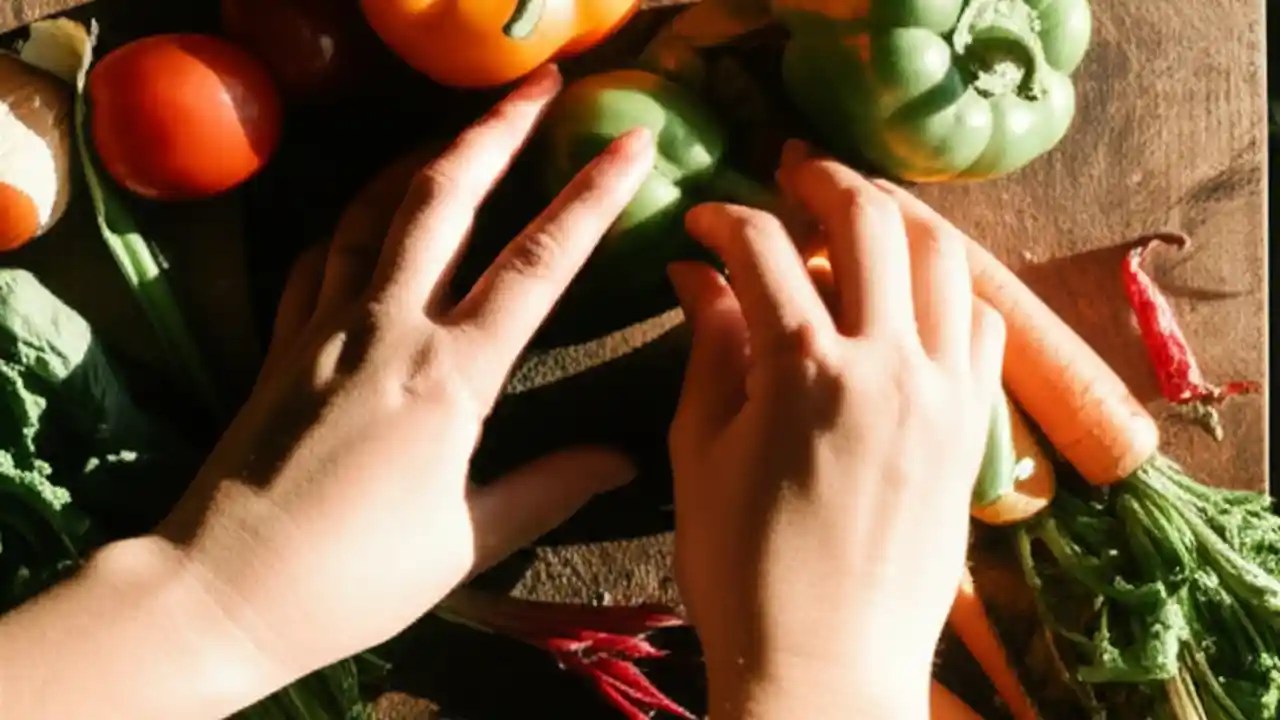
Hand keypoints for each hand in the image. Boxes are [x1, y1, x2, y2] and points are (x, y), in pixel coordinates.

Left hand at [155, 65, 654, 701]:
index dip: (592, 196)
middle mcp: (386, 328)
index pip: (538, 265)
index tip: (632, 142)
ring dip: (425, 156)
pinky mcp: (281, 340)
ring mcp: (324, 325)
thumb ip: (549, 489)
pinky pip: (321, 252)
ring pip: (375, 209)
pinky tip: (373, 210)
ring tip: (463, 127)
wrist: (222, 592)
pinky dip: (355, 216)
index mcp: (449, 377)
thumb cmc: (354, 578)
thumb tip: (623, 459)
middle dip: (497, 130)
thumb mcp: (469, 543)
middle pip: (444, 198)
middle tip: (538, 83)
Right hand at [667, 142, 1003, 718]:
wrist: (827, 662)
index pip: (762, 248)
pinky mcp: (976, 425)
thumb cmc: (742, 569)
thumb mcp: (699, 452)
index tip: (705, 222)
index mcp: (803, 368)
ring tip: (857, 219)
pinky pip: (982, 324)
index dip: (726, 218)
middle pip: (868, 220)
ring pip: (942, 258)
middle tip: (789, 177)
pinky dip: (947, 290)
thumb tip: (696, 274)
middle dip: (822, 180)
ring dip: (895, 221)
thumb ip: (709, 348)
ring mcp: (945, 391)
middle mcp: (887, 361)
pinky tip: (912, 298)